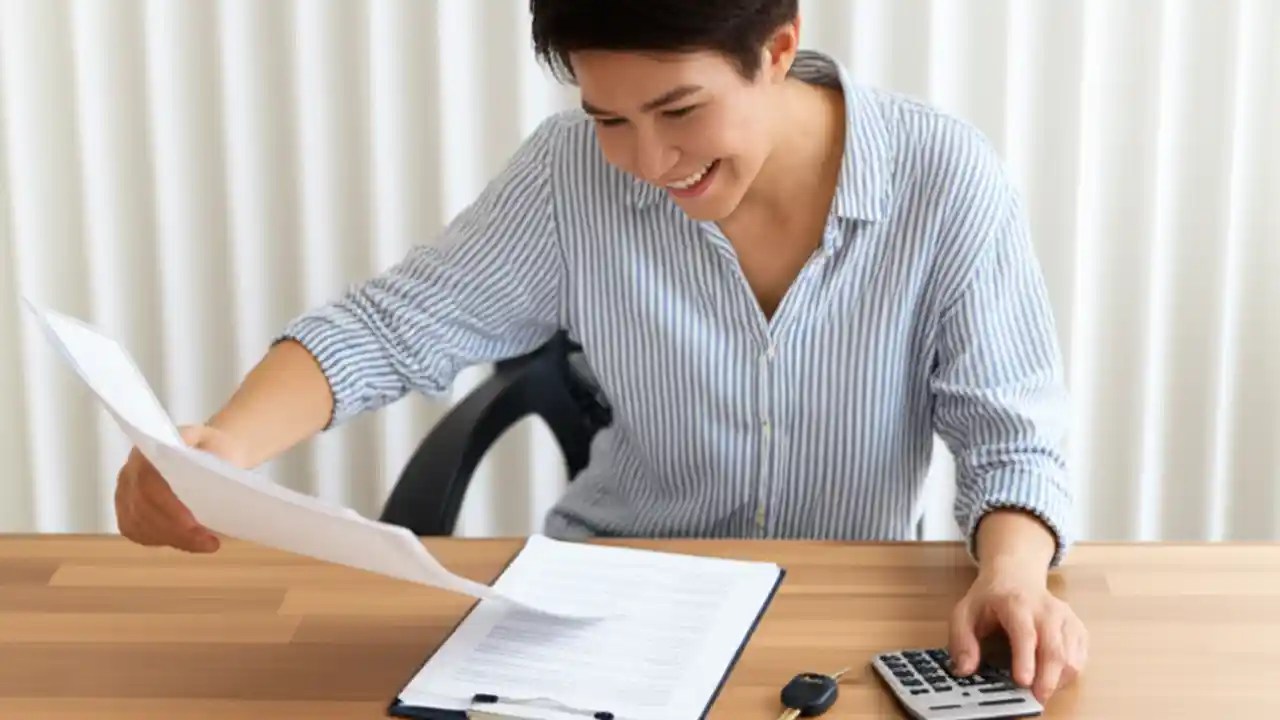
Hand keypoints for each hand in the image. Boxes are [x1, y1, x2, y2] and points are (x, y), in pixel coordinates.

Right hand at [114, 424, 245, 552]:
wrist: (209, 450)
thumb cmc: (212, 447)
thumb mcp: (214, 438)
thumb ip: (202, 446)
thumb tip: (186, 458)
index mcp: (147, 452)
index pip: (148, 483)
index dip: (168, 508)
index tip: (194, 524)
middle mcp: (130, 472)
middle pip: (142, 508)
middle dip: (175, 530)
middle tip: (207, 541)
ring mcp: (125, 492)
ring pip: (138, 524)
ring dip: (171, 538)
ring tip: (204, 543)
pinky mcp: (127, 510)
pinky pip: (136, 531)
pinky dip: (160, 540)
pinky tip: (185, 543)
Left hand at [948, 567, 1086, 703]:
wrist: (1016, 576)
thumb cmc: (990, 599)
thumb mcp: (964, 613)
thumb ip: (961, 641)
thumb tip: (965, 670)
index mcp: (1015, 603)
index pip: (1025, 633)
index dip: (1025, 659)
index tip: (1023, 682)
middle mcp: (1046, 609)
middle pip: (1054, 649)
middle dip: (1047, 679)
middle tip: (1035, 700)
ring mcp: (1066, 618)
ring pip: (1071, 657)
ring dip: (1058, 680)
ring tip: (1040, 689)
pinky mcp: (1077, 628)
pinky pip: (1080, 657)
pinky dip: (1068, 674)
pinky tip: (1052, 677)